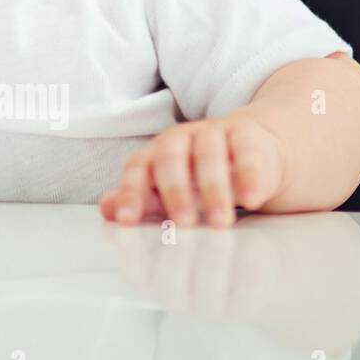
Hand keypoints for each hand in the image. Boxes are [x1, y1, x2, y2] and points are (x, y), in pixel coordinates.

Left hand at [99, 116, 287, 227]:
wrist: (251, 148)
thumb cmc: (200, 176)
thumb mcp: (169, 191)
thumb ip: (142, 201)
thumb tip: (107, 212)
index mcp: (155, 153)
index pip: (136, 169)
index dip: (130, 192)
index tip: (126, 220)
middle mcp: (180, 139)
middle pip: (170, 159)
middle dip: (174, 192)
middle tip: (183, 225)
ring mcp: (213, 134)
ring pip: (208, 155)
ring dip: (213, 190)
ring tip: (219, 222)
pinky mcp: (246, 135)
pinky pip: (246, 152)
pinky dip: (248, 175)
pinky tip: (251, 199)